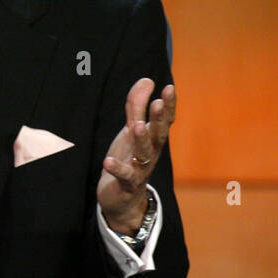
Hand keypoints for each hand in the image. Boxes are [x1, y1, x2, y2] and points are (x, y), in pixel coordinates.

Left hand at [97, 78, 176, 233]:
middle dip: (159, 119)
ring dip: (142, 140)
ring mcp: (140, 169)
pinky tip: (108, 161)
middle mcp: (150, 153)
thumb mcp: (131, 130)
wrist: (123, 198)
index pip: (164, 120)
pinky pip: (124, 176)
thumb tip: (147, 79)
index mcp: (153, 139)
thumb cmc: (129, 159)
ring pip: (144, 154)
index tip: (169, 87)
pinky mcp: (127, 184)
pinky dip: (117, 169)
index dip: (168, 105)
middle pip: (158, 135)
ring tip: (137, 126)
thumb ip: (136, 106)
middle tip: (158, 103)